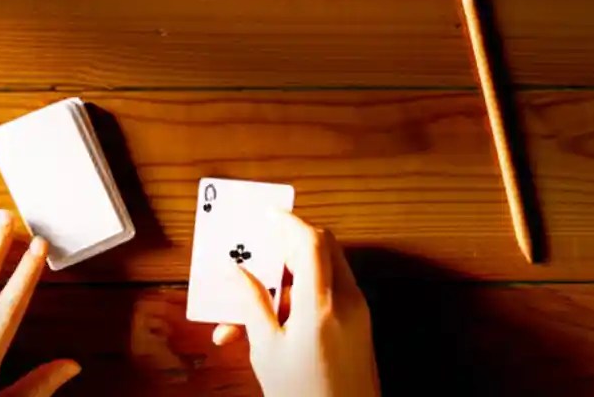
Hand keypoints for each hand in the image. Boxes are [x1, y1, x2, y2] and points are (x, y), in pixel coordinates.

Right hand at [213, 211, 379, 396]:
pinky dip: (301, 296)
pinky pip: (328, 293)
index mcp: (321, 304)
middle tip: (258, 254)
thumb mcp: (267, 349)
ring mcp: (357, 312)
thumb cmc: (304, 393)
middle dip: (288, 244)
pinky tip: (271, 324)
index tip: (267, 214)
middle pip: (322, 248)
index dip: (289, 222)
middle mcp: (346, 301)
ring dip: (288, 278)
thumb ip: (251, 303)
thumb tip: (235, 271)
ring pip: (323, 271)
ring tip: (250, 312)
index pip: (311, 242)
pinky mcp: (358, 325)